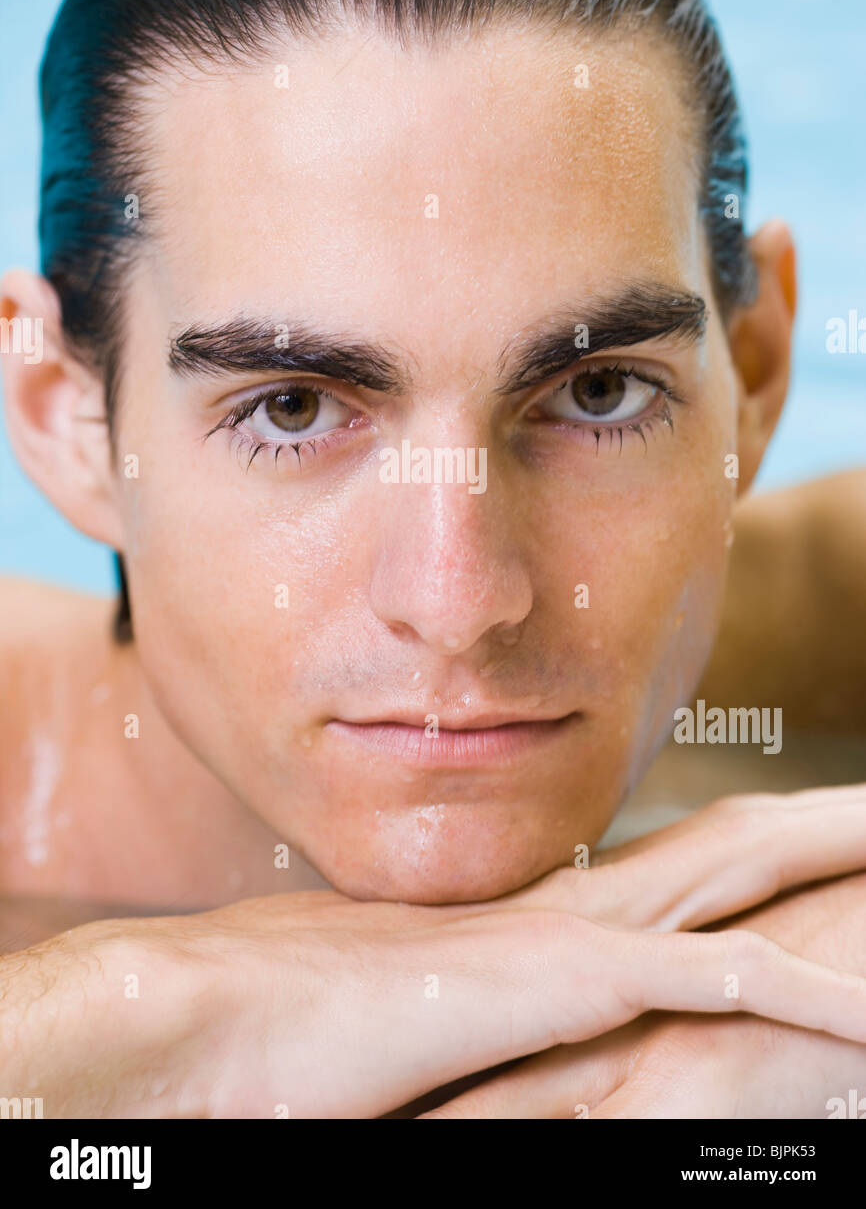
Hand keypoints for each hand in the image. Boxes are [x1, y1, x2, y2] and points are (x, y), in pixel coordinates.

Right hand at [4, 783, 865, 1117]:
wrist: (216, 1016)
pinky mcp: (563, 978)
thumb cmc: (303, 1032)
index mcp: (554, 916)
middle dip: (824, 823)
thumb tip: (501, 1023)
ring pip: (746, 878)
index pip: (688, 868)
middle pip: (738, 843)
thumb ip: (490, 1012)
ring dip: (835, 858)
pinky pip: (716, 980)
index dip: (763, 850)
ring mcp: (577, 933)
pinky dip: (804, 993)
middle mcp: (579, 904)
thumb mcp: (431, 1020)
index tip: (821, 846)